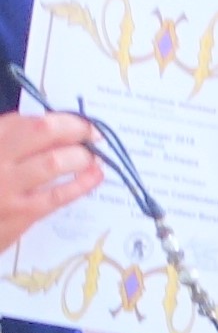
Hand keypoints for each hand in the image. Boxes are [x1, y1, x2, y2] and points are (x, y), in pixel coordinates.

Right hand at [0, 114, 101, 251]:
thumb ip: (9, 141)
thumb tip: (48, 131)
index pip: (22, 120)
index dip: (56, 119)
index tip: (76, 122)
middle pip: (40, 132)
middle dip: (73, 129)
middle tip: (92, 133)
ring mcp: (7, 186)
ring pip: (52, 163)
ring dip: (79, 156)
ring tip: (93, 156)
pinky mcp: (21, 213)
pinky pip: (57, 196)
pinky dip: (81, 183)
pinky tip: (95, 176)